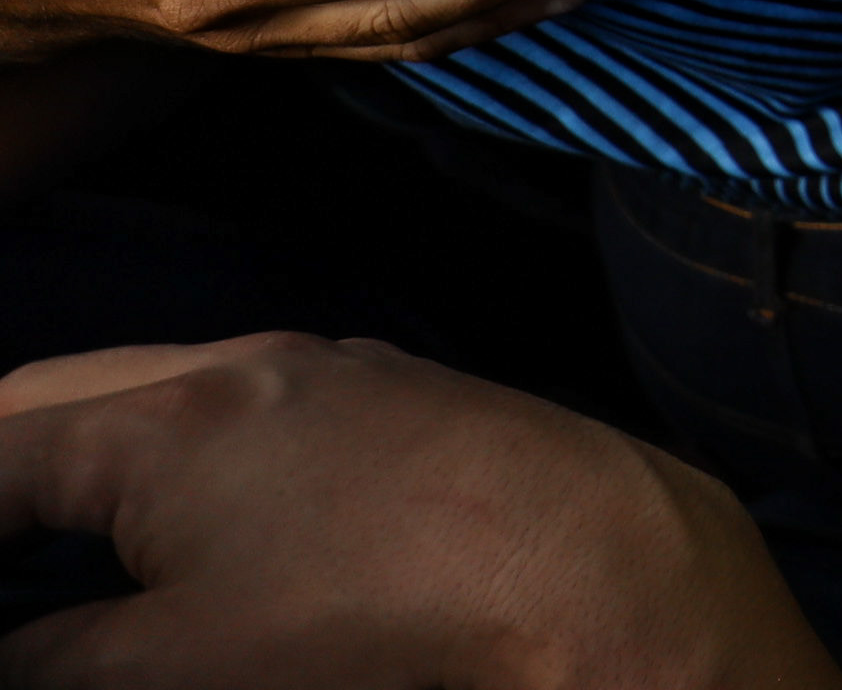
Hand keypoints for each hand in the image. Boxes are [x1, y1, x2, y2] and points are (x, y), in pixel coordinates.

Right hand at [0, 335, 841, 689]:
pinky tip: (195, 529)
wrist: (598, 566)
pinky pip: (253, 408)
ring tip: (57, 544)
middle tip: (4, 539)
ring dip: (88, 460)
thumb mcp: (172, 667)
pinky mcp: (405, 403)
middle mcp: (243, 365)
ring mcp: (333, 372)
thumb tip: (20, 652)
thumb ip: (56, 660)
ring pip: (158, 397)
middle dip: (5, 471)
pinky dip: (187, 459)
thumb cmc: (380, 615)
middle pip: (57, 402)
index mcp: (160, 420)